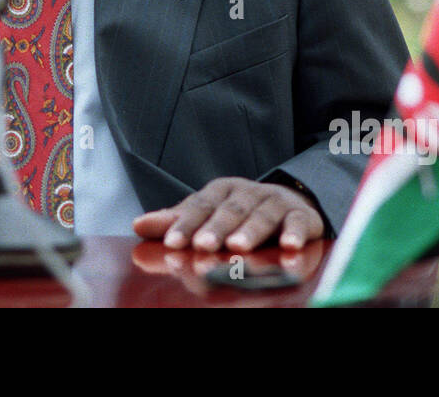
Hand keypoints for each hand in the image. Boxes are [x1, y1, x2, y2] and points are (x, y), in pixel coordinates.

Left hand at [132, 176, 324, 252]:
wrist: (288, 202)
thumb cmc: (237, 214)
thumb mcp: (205, 214)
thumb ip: (175, 222)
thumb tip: (137, 225)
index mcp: (220, 191)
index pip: (199, 206)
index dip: (185, 224)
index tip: (171, 243)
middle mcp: (247, 192)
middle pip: (230, 211)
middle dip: (215, 229)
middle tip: (202, 246)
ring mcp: (275, 202)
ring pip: (262, 216)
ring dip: (250, 231)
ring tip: (238, 247)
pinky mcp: (301, 215)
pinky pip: (298, 223)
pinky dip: (294, 234)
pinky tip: (289, 247)